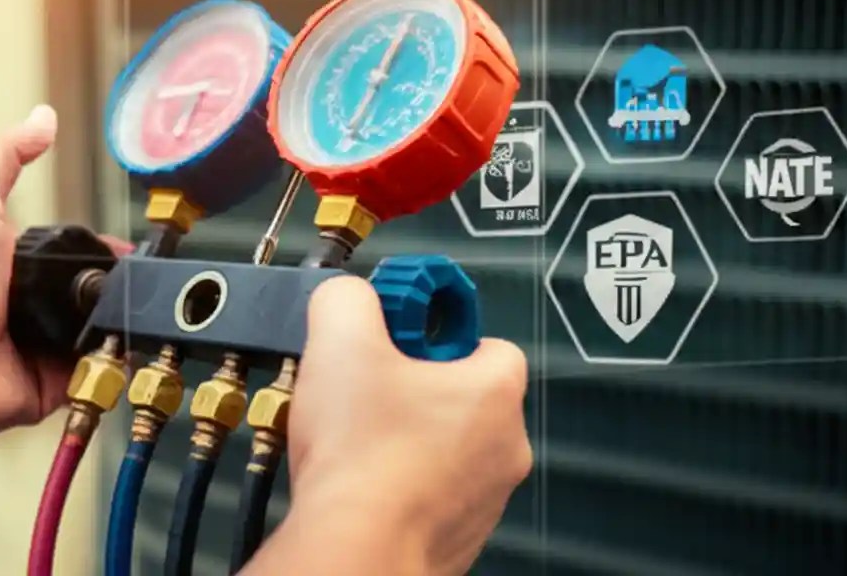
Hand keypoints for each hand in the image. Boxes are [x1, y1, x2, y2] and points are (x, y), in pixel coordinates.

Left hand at [0, 105, 128, 436]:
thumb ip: (6, 155)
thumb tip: (42, 117)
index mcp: (21, 266)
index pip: (81, 257)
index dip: (110, 255)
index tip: (139, 256)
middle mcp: (35, 308)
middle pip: (99, 299)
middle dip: (124, 296)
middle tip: (150, 292)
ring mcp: (44, 349)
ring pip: (104, 339)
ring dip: (124, 332)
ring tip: (146, 323)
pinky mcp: (51, 387)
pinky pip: (95, 377)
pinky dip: (112, 369)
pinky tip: (123, 355)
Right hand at [246, 277, 530, 575]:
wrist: (355, 552)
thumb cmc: (361, 458)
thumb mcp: (340, 342)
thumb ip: (348, 299)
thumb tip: (346, 296)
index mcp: (496, 390)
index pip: (485, 340)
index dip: (435, 334)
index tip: (397, 339)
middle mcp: (506, 446)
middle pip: (462, 396)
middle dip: (413, 389)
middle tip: (366, 390)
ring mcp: (485, 498)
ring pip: (445, 448)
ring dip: (405, 440)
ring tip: (356, 441)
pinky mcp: (458, 537)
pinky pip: (431, 495)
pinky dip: (400, 486)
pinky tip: (361, 483)